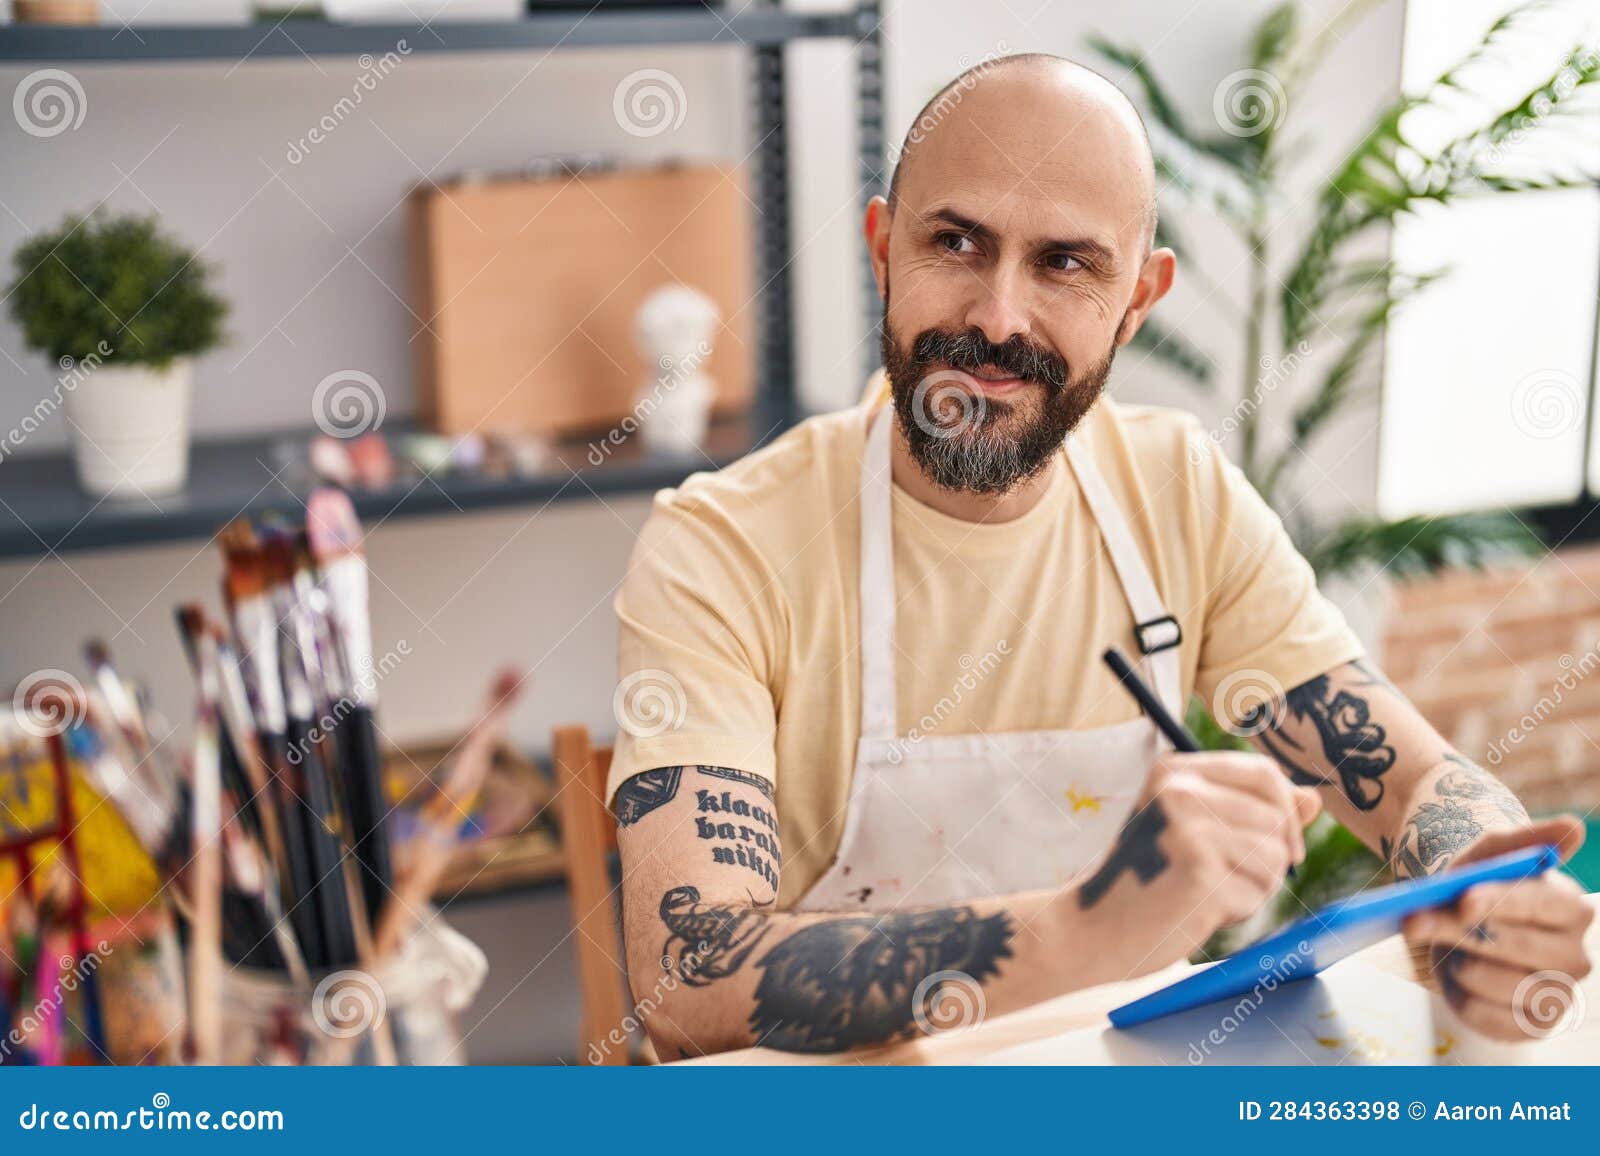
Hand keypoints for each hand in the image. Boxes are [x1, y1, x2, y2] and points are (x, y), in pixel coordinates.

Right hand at [1076, 751, 1320, 977]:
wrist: (1091, 928)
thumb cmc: (1148, 879)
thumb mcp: (1194, 828)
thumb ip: (1251, 810)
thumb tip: (1315, 798)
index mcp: (1175, 769)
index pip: (1265, 774)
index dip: (1288, 812)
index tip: (1286, 849)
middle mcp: (1180, 789)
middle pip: (1278, 820)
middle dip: (1270, 859)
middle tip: (1221, 878)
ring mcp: (1188, 828)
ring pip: (1276, 857)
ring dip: (1255, 886)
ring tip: (1205, 892)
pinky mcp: (1198, 870)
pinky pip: (1259, 891)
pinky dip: (1239, 909)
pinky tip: (1198, 909)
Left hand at [1403, 816, 1593, 1041]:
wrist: (1462, 920)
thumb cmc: (1481, 882)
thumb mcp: (1491, 853)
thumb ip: (1526, 841)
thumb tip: (1573, 827)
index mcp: (1572, 909)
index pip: (1543, 906)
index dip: (1502, 904)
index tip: (1463, 901)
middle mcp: (1574, 956)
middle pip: (1513, 946)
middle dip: (1457, 931)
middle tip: (1413, 920)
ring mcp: (1556, 995)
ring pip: (1494, 983)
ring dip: (1455, 961)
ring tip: (1445, 945)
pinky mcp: (1530, 1026)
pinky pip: (1485, 1016)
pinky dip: (1458, 995)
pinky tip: (1455, 974)